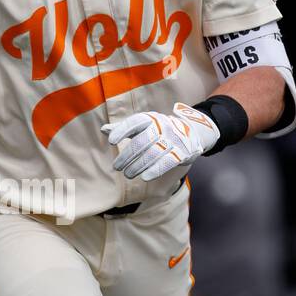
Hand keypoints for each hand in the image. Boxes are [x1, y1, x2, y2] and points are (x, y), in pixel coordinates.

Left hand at [102, 103, 219, 181]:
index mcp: (150, 119)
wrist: (192, 132)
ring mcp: (173, 139)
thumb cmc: (159, 130)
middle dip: (127, 156)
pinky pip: (168, 162)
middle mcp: (162, 127)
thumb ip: (124, 128)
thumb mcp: (143, 125)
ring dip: (138, 166)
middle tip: (117, 167)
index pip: (134, 123)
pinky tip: (145, 177)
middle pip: (141, 142)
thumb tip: (103, 129)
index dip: (122, 130)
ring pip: (153, 153)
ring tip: (128, 174)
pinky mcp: (182, 152)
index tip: (111, 141)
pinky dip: (155, 170)